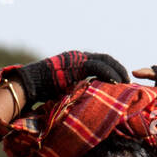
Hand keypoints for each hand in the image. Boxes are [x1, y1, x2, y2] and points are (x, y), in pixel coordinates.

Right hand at [6, 50, 128, 110]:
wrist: (28, 84)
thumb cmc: (42, 91)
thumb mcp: (65, 89)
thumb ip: (77, 88)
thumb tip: (88, 100)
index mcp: (76, 60)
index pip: (99, 61)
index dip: (112, 69)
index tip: (121, 80)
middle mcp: (78, 56)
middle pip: (105, 58)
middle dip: (118, 68)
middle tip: (127, 81)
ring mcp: (76, 58)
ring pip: (104, 60)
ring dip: (116, 71)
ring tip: (125, 82)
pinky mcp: (75, 64)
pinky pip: (96, 67)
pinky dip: (108, 73)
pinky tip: (115, 82)